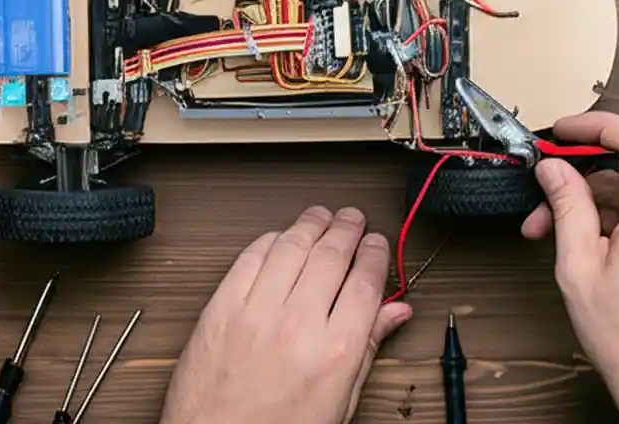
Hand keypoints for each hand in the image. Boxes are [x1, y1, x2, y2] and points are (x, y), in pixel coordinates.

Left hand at [161, 206, 412, 423]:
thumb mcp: (339, 401)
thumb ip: (368, 348)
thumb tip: (396, 313)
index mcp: (336, 351)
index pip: (366, 281)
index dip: (375, 253)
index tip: (376, 244)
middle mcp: (298, 324)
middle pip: (331, 254)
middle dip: (347, 229)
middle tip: (353, 219)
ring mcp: (256, 312)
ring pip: (291, 246)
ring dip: (310, 224)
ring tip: (321, 217)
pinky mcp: (222, 309)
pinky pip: (249, 259)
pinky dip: (268, 241)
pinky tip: (280, 237)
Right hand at [522, 113, 618, 423]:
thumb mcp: (579, 266)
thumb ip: (566, 207)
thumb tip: (553, 169)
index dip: (595, 126)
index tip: (563, 131)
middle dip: (583, 171)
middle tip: (546, 186)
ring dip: (594, 196)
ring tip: (553, 225)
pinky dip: (615, 212)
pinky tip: (583, 235)